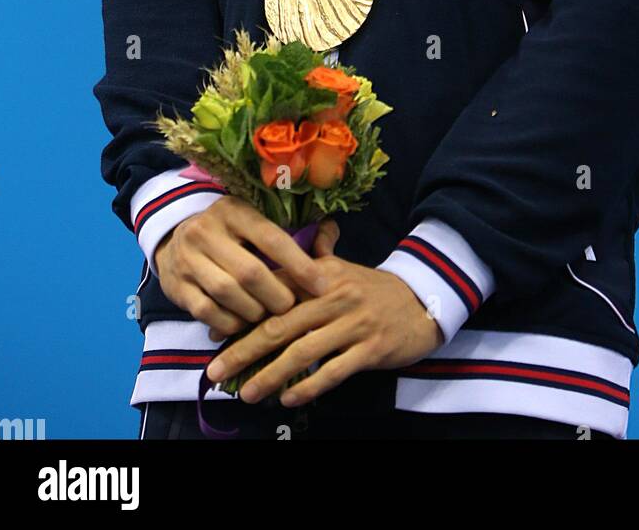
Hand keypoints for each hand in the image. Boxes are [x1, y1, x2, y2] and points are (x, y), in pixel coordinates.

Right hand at [154, 195, 337, 339]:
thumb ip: (292, 231)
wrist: (174, 241)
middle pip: (250, 272)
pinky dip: (231, 323)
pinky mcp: (176, 286)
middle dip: (277, 295)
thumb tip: (332, 232)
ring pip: (228, 293)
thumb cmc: (230, 234)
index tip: (323, 285)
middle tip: (292, 307)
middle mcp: (207, 231)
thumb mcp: (253, 221)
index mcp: (233, 210)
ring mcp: (188, 259)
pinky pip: (207, 312)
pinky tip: (244, 323)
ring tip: (269, 315)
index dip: (300, 264)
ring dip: (255, 311)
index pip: (272, 238)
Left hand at [203, 241, 443, 406]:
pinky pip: (333, 371)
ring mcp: (352, 324)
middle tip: (215, 371)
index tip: (214, 332)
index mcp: (321, 276)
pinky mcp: (370, 349)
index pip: (274, 295)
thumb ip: (315, 256)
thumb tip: (293, 239)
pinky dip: (308, 385)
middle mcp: (333, 297)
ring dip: (270, 375)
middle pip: (280, 326)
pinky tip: (288, 398)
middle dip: (243, 350)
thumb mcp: (344, 268)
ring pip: (302, 352)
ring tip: (246, 392)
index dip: (242, 314)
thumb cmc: (375, 289)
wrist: (424, 302)